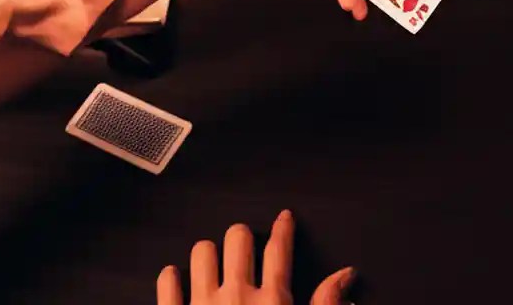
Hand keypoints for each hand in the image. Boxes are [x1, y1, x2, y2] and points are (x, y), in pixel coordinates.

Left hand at [156, 211, 354, 304]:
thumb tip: (346, 275)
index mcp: (272, 301)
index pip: (279, 250)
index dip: (283, 228)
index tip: (284, 217)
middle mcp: (237, 296)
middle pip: (238, 239)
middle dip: (243, 239)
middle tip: (245, 250)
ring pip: (201, 252)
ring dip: (209, 255)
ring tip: (214, 266)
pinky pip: (167, 283)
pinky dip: (171, 278)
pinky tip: (179, 281)